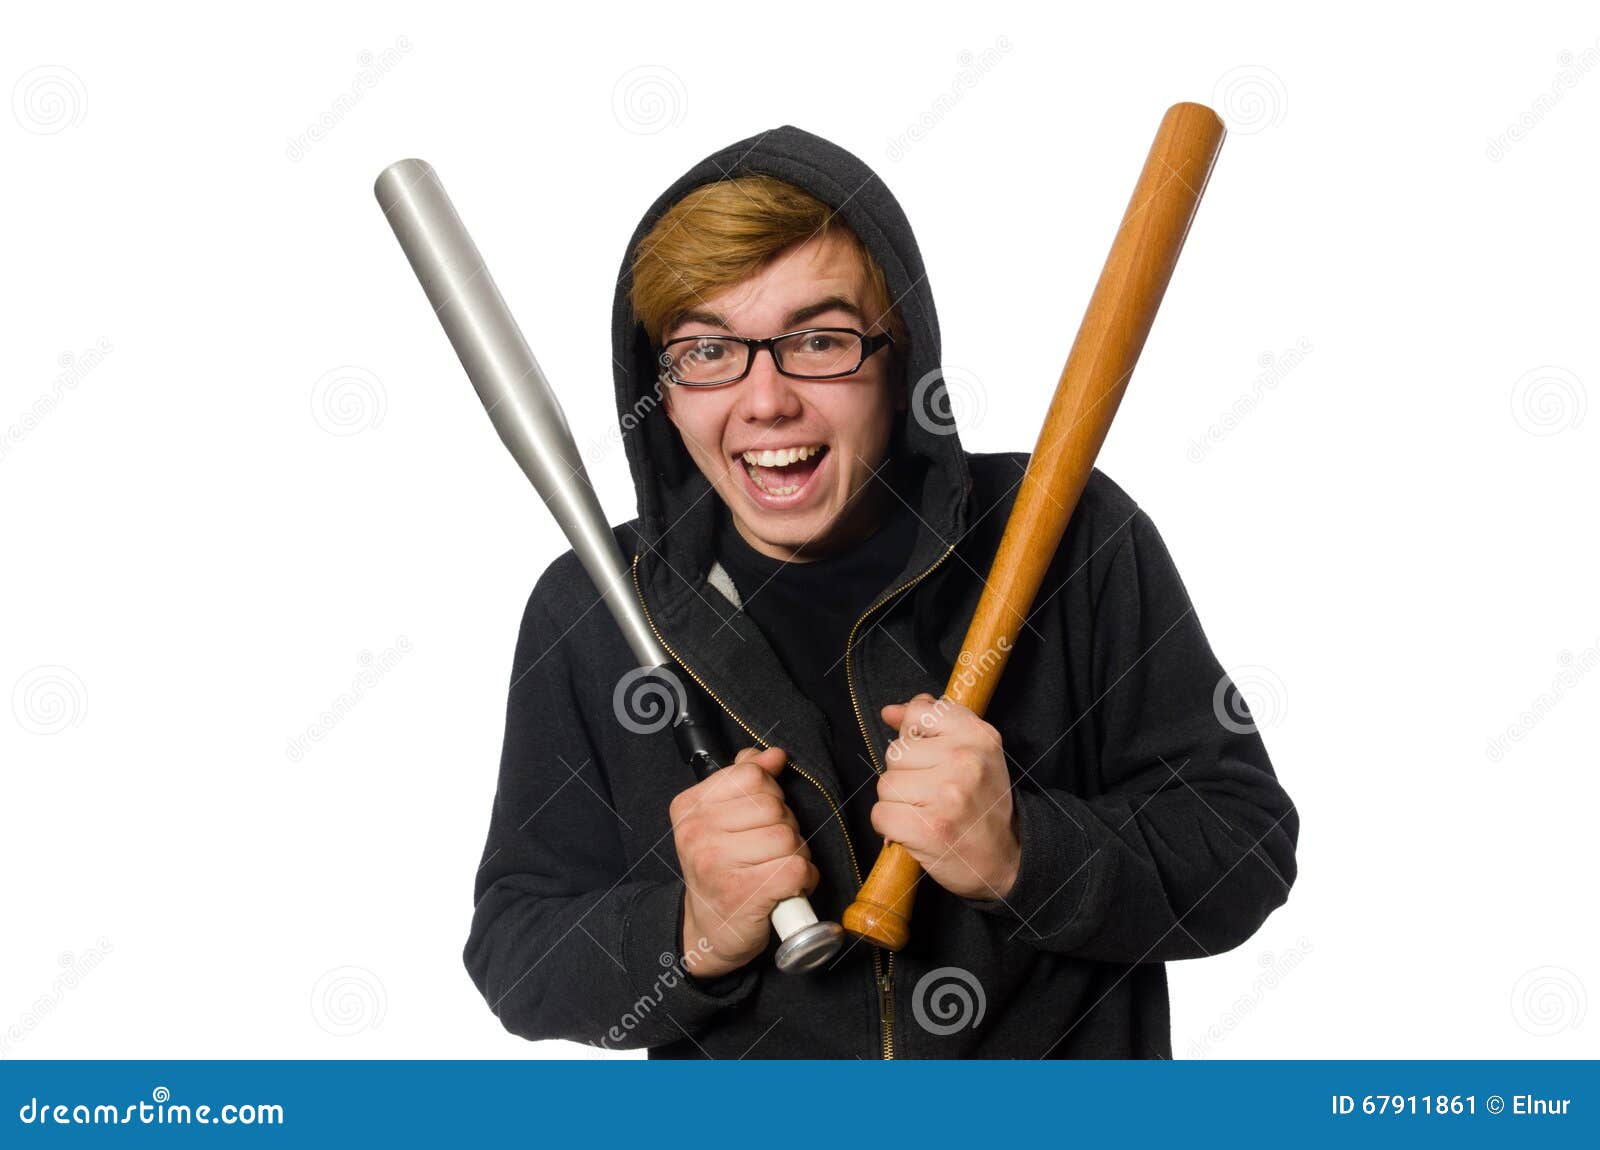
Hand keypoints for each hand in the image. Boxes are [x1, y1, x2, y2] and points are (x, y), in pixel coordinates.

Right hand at [670, 746, 817, 979]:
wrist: (710, 930)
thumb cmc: (722, 871)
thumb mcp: (723, 820)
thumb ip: (745, 781)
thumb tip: (773, 755)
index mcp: (690, 807)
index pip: (751, 775)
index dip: (769, 795)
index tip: (759, 819)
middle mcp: (697, 832)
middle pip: (774, 806)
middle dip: (785, 827)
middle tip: (769, 851)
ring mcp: (717, 863)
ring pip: (788, 837)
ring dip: (796, 855)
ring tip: (776, 869)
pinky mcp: (743, 893)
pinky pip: (797, 867)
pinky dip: (804, 879)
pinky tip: (788, 887)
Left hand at [874, 692, 1020, 900]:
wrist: (1008, 860)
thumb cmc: (983, 805)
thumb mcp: (973, 753)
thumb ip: (932, 724)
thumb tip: (891, 711)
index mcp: (978, 735)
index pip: (917, 714)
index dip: (915, 738)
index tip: (931, 758)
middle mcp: (964, 759)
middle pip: (895, 753)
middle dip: (906, 775)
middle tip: (934, 795)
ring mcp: (946, 794)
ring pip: (886, 784)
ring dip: (898, 803)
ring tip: (927, 812)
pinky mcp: (928, 828)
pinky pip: (880, 814)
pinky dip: (891, 827)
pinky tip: (916, 831)